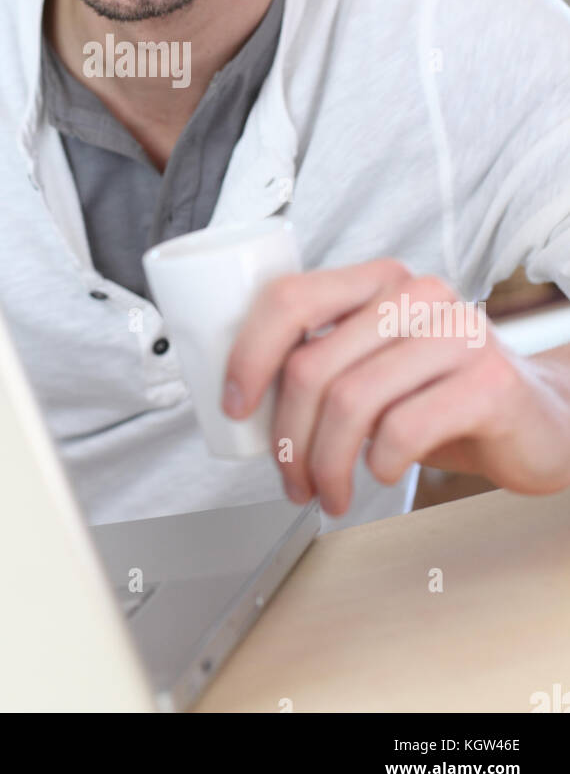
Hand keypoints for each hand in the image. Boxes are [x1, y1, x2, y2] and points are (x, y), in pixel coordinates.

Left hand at [222, 258, 569, 516]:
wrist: (540, 419)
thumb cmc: (442, 395)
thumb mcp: (378, 365)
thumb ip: (325, 362)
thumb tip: (243, 401)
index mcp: (378, 281)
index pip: (290, 298)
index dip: (248, 355)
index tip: (234, 406)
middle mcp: (416, 295)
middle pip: (312, 366)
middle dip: (287, 438)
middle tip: (291, 479)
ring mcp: (456, 333)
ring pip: (350, 402)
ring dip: (326, 464)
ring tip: (329, 493)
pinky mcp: (487, 381)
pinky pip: (402, 429)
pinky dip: (378, 462)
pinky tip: (382, 472)